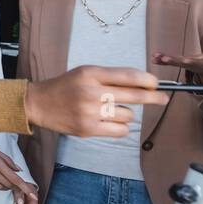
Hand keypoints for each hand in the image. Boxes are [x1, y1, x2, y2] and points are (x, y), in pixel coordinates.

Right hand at [0, 143, 38, 203]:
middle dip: (14, 185)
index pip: (15, 179)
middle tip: (15, 182)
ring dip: (5, 186)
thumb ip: (9, 161)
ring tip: (4, 179)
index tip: (32, 193)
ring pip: (0, 187)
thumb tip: (18, 170)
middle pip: (8, 184)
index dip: (25, 188)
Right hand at [24, 65, 168, 137]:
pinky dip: (120, 127)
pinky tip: (109, 122)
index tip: (156, 84)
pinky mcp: (87, 129)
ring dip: (124, 114)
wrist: (38, 103)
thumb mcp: (86, 73)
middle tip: (164, 99)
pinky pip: (120, 131)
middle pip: (134, 96)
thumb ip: (111, 77)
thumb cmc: (66, 87)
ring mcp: (89, 112)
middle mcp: (91, 92)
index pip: (128, 76)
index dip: (147, 81)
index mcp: (91, 74)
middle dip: (153, 97)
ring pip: (128, 116)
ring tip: (108, 111)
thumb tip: (144, 84)